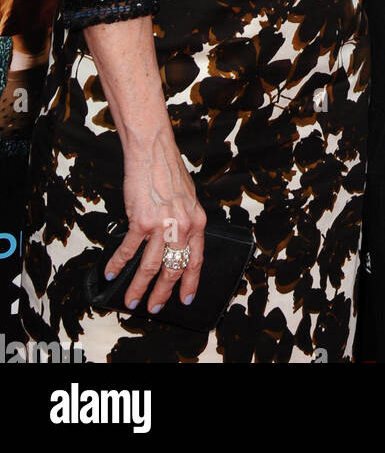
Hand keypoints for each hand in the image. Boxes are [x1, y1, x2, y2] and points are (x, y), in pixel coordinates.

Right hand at [106, 143, 206, 312]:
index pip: (196, 260)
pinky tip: (112, 273)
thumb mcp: (188, 198)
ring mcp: (162, 225)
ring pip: (150, 267)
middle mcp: (183, 226)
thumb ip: (186, 222)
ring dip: (139, 287)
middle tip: (155, 308)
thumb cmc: (169, 171)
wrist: (154, 151)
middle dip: (163, 293)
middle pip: (173, 269)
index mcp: (197, 221)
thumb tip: (178, 243)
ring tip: (132, 301)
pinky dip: (118, 264)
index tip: (186, 299)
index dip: (191, 282)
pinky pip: (128, 250)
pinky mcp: (141, 221)